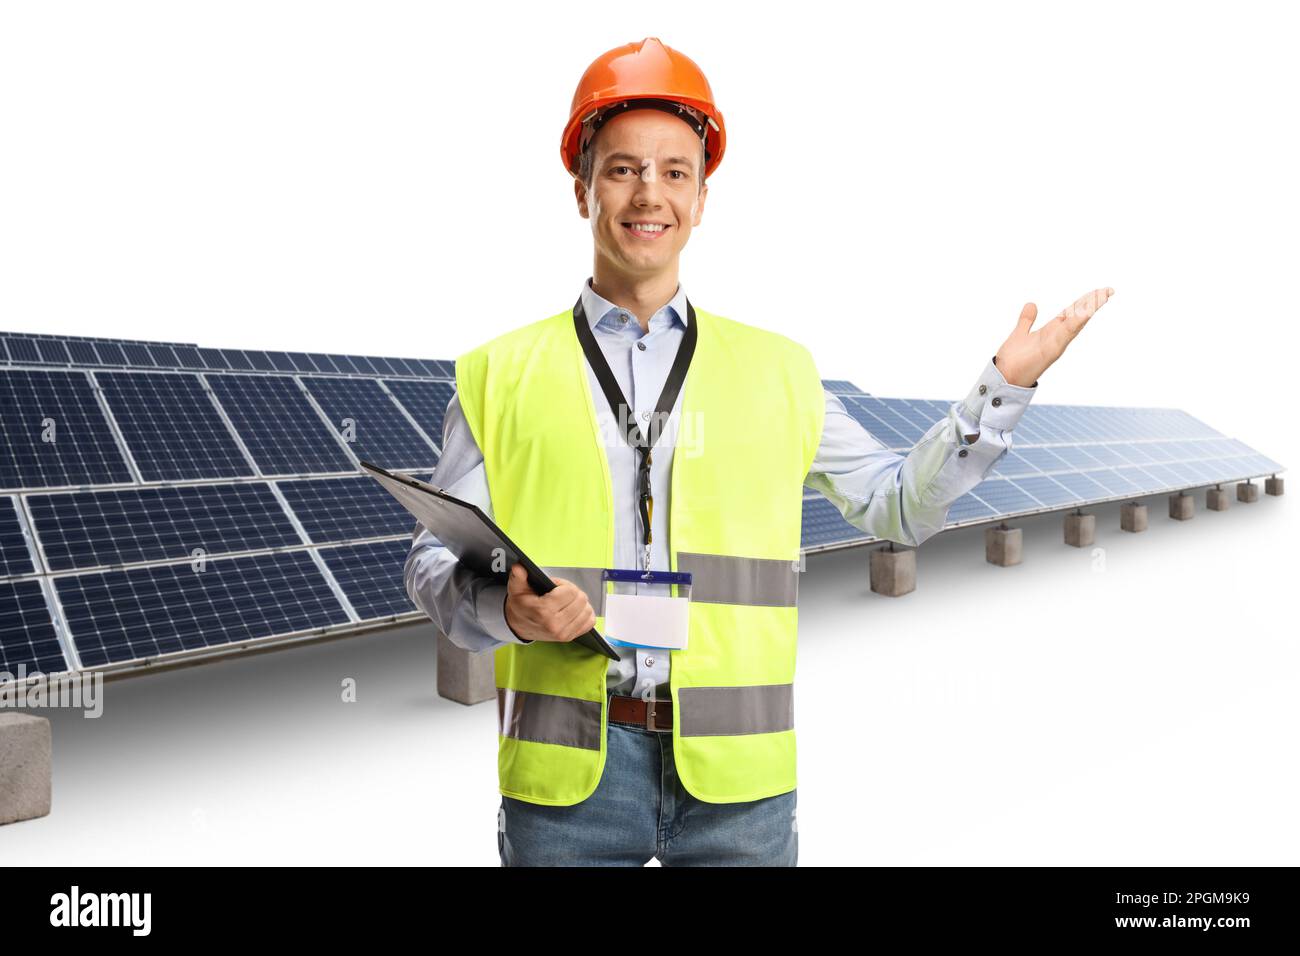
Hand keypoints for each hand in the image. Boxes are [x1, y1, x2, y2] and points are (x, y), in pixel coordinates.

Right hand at [503, 563, 595, 643]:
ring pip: (587, 610)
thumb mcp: (516, 589)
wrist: (519, 625)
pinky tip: (574, 610)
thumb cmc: (521, 606)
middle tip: (561, 593)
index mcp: (543, 611)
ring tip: (566, 602)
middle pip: (581, 599)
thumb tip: (519, 567)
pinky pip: (589, 622)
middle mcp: (554, 624)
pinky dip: (584, 614)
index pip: (570, 591)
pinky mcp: (569, 637)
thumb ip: (518, 577)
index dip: (564, 584)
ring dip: (579, 603)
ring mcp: (563, 633)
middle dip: (572, 592)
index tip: (555, 586)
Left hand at [994, 287, 1114, 386]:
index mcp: (1052, 331)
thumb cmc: (1014, 360)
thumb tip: (1032, 304)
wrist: (1005, 378)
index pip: (1072, 312)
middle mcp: (1057, 337)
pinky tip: (1086, 312)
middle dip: (1093, 303)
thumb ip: (1027, 320)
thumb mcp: (1020, 334)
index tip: (1098, 290)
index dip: (1084, 301)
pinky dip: (1075, 323)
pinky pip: (1065, 334)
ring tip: (1103, 295)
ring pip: (1077, 323)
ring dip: (1090, 309)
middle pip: (1078, 316)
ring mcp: (1056, 344)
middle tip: (1109, 290)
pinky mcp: (1051, 351)